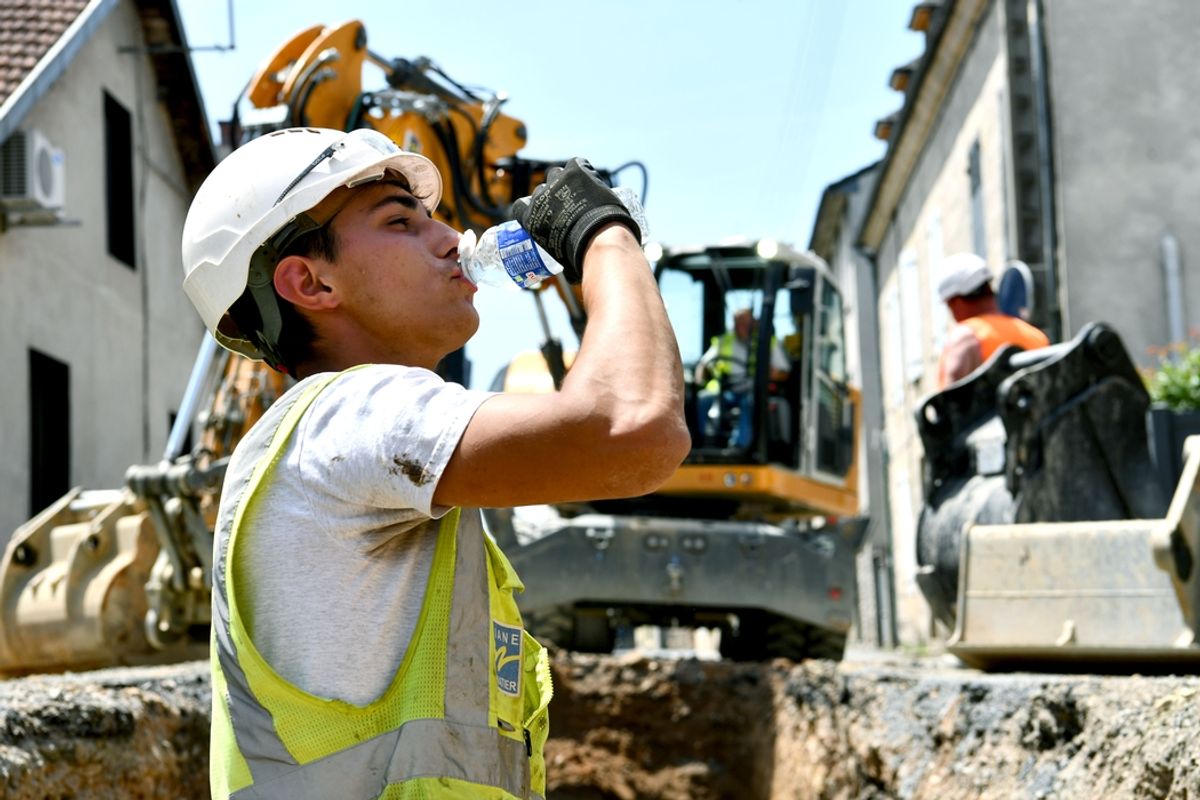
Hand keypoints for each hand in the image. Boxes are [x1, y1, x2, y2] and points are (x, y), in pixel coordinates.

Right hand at [511, 158, 641, 283]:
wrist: (598, 238)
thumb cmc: (579, 256)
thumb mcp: (561, 260)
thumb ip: (560, 258)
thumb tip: (571, 273)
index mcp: (529, 217)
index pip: (519, 207)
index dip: (530, 210)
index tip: (543, 215)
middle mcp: (539, 196)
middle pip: (541, 190)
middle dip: (551, 197)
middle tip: (568, 207)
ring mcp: (557, 181)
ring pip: (558, 174)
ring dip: (566, 181)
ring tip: (581, 192)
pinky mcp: (576, 170)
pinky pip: (577, 164)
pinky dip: (583, 170)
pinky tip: (591, 178)